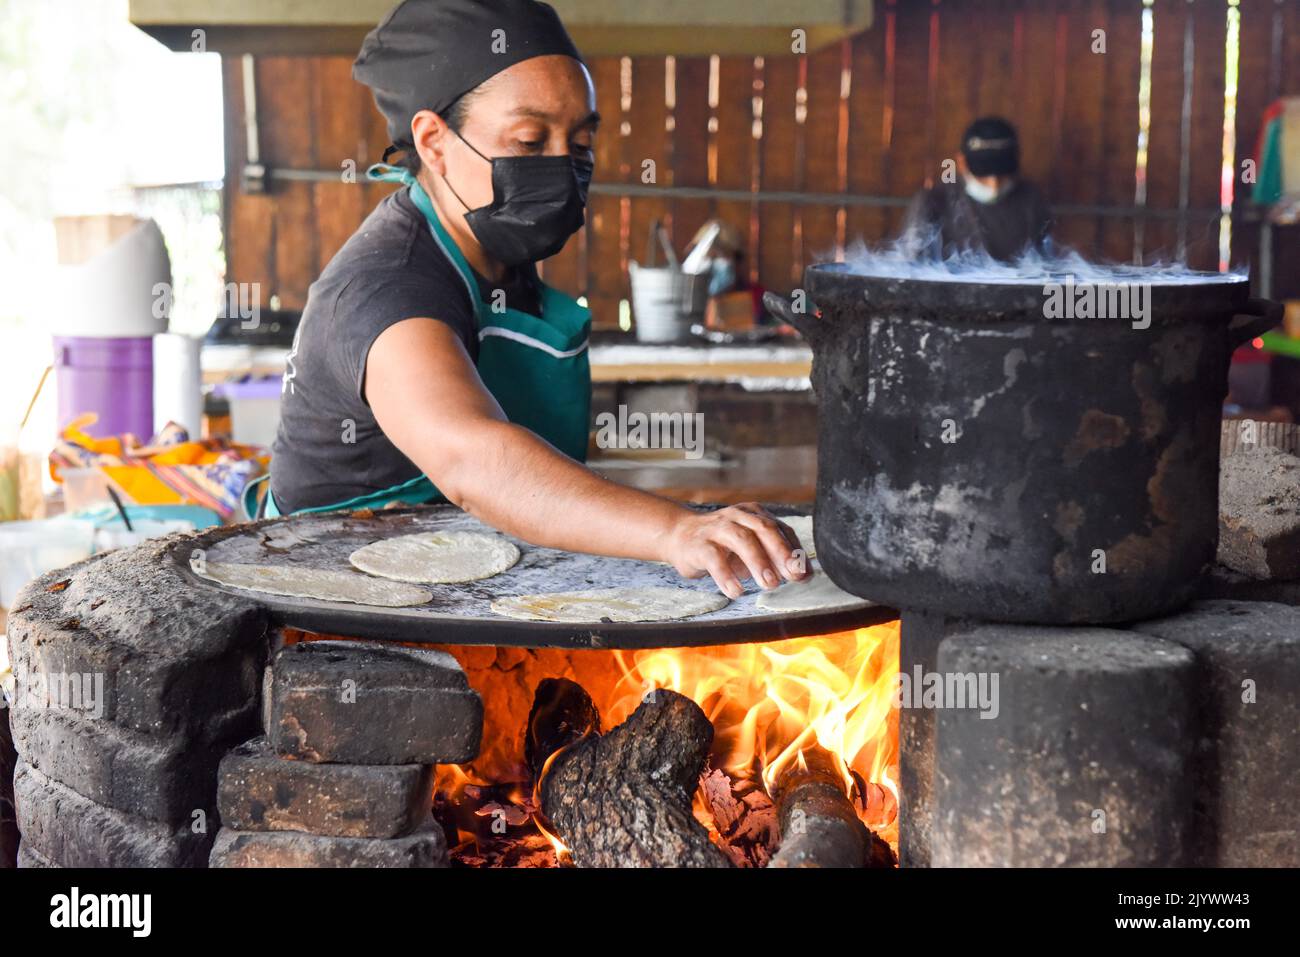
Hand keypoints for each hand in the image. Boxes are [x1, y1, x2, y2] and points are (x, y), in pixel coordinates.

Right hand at [659, 503, 812, 598]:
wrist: (679, 535)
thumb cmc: (722, 544)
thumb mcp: (750, 547)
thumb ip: (775, 558)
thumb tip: (804, 574)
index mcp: (754, 514)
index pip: (780, 529)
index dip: (794, 551)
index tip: (804, 574)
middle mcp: (738, 516)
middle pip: (764, 529)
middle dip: (781, 552)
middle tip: (793, 576)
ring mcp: (717, 528)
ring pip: (742, 540)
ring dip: (759, 562)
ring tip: (770, 584)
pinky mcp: (699, 545)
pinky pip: (714, 559)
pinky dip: (727, 575)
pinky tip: (736, 591)